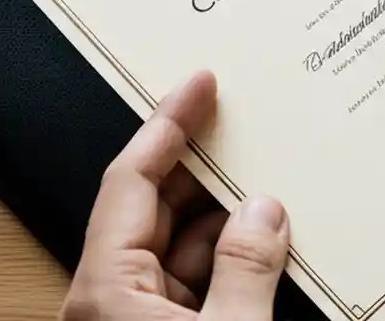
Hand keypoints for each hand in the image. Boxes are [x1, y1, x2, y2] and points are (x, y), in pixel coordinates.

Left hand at [61, 71, 290, 319]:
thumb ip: (247, 269)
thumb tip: (264, 213)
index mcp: (107, 290)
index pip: (131, 182)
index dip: (168, 126)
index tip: (198, 87)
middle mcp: (111, 300)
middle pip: (156, 210)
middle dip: (207, 173)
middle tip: (246, 132)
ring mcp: (134, 318)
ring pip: (182, 249)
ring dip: (228, 224)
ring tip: (277, 197)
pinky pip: (196, 284)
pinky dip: (230, 262)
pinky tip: (270, 249)